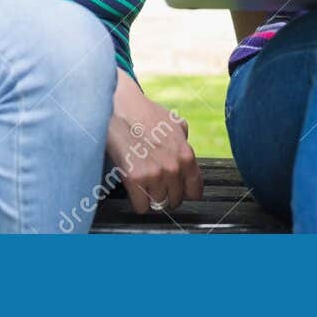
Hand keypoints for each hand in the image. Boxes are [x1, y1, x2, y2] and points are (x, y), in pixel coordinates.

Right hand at [106, 74, 200, 214]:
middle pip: (175, 200)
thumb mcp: (176, 124)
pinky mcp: (135, 179)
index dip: (185, 192)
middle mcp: (173, 167)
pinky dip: (138, 201)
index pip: (195, 191)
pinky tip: (135, 189)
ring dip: (151, 196)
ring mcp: (154, 174)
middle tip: (156, 183)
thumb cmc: (146, 115)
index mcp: (186, 155)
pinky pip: (142, 207)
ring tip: (144, 181)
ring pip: (158, 204)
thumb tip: (186, 156)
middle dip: (167, 193)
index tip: (178, 190)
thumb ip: (184, 143)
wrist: (122, 110)